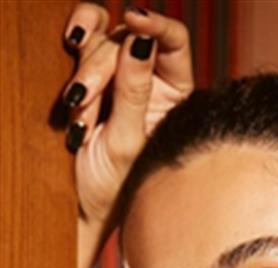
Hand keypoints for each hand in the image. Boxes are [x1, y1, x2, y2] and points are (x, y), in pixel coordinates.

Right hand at [62, 3, 193, 267]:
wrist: (84, 206)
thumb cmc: (113, 186)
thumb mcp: (126, 140)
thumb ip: (134, 89)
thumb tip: (141, 39)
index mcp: (174, 94)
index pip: (174, 40)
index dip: (156, 24)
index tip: (133, 20)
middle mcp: (151, 80)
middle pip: (128, 38)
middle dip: (102, 66)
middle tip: (83, 99)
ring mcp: (120, 76)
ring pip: (101, 40)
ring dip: (85, 72)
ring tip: (79, 114)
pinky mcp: (92, 76)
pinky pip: (82, 45)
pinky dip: (73, 58)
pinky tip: (71, 90)